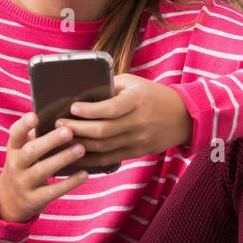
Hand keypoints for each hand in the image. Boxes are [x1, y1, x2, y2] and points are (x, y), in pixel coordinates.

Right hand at [0, 113, 89, 222]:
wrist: (9, 200)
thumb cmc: (24, 166)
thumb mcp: (22, 152)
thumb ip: (35, 137)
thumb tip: (61, 118)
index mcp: (13, 149)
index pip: (15, 135)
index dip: (23, 125)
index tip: (35, 116)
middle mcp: (15, 165)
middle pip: (31, 151)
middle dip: (50, 141)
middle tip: (69, 131)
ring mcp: (24, 183)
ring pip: (42, 170)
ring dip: (62, 159)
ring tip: (81, 149)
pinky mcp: (34, 199)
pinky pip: (53, 191)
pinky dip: (69, 183)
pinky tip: (84, 174)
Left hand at [56, 74, 192, 168]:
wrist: (184, 117)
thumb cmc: (152, 95)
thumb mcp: (134, 83)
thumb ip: (110, 85)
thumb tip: (81, 90)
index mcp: (137, 101)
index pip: (111, 108)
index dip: (89, 110)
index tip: (72, 108)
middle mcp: (139, 122)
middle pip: (103, 131)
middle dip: (77, 129)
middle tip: (58, 125)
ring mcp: (138, 140)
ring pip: (104, 148)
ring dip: (79, 145)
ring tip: (62, 139)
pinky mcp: (137, 152)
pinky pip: (110, 160)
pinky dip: (90, 159)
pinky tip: (75, 155)